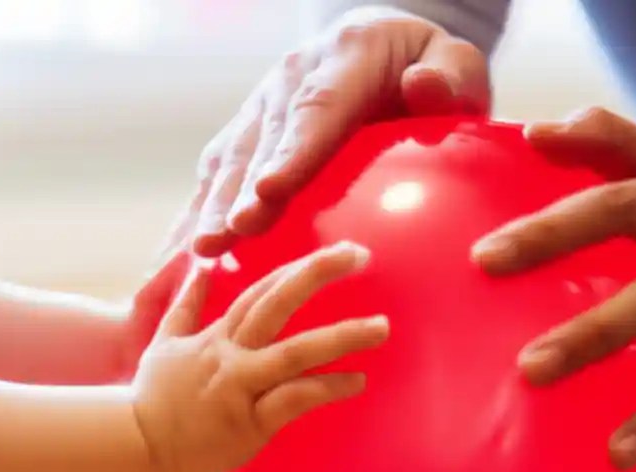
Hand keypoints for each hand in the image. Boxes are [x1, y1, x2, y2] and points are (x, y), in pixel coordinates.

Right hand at [133, 242, 389, 471]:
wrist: (136, 445)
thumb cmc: (154, 396)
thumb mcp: (165, 342)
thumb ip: (187, 303)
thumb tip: (199, 265)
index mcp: (216, 335)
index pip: (262, 290)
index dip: (299, 268)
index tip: (337, 251)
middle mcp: (230, 354)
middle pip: (278, 304)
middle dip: (318, 274)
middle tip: (361, 255)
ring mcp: (240, 386)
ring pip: (295, 353)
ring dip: (340, 337)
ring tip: (380, 327)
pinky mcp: (249, 422)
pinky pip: (294, 399)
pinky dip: (327, 388)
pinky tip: (358, 380)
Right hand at [173, 6, 490, 257]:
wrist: (386, 48)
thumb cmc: (431, 70)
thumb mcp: (457, 65)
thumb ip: (449, 76)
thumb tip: (423, 85)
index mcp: (344, 59)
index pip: (317, 110)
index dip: (291, 153)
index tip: (270, 191)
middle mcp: (291, 79)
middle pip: (262, 142)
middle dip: (238, 193)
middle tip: (221, 238)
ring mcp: (262, 106)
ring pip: (230, 159)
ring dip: (210, 208)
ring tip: (194, 254)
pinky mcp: (246, 132)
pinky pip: (216, 174)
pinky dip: (195, 214)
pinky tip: (178, 259)